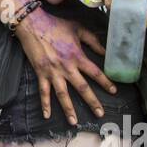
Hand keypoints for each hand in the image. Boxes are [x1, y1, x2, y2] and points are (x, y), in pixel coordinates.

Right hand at [14, 8, 115, 123]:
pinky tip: (46, 115)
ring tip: (74, 122)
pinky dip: (45, 104)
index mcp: (77, 56)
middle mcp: (66, 67)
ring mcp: (53, 72)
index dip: (105, 82)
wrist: (33, 25)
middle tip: (100, 114)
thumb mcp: (77, 29)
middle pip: (82, 88)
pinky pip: (43, 92)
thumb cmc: (56, 25)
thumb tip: (105, 50)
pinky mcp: (41, 73)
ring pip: (62, 94)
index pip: (95, 73)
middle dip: (92, 102)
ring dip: (68, 109)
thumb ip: (93, 40)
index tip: (114, 91)